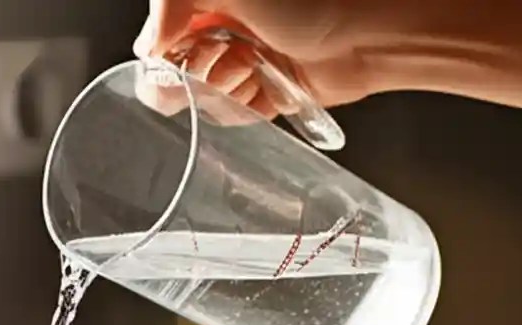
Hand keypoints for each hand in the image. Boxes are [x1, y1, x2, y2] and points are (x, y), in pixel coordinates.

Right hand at [134, 0, 372, 117]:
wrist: (373, 33)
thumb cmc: (312, 1)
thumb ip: (172, 1)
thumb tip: (149, 47)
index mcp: (208, 4)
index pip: (155, 38)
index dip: (164, 52)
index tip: (184, 49)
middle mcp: (220, 30)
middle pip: (172, 72)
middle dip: (198, 72)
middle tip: (228, 56)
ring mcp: (241, 62)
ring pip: (202, 98)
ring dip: (225, 90)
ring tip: (254, 69)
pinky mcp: (263, 93)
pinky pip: (233, 116)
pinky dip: (246, 109)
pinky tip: (266, 90)